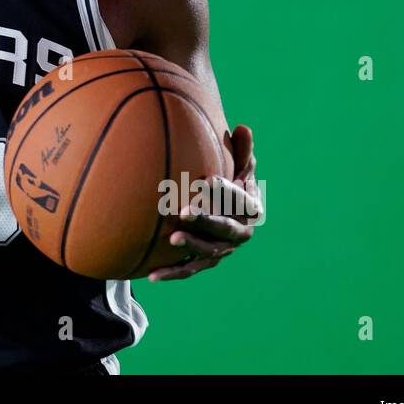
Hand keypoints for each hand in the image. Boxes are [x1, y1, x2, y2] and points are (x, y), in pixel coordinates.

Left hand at [147, 124, 261, 281]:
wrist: (227, 213)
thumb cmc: (230, 183)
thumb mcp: (239, 166)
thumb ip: (241, 150)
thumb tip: (242, 128)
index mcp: (251, 208)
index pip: (241, 199)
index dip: (226, 191)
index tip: (208, 180)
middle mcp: (240, 232)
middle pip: (225, 228)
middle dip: (205, 219)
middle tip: (184, 210)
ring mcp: (222, 250)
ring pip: (208, 251)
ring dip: (191, 245)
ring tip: (172, 239)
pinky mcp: (205, 261)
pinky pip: (189, 269)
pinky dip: (172, 273)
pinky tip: (152, 275)